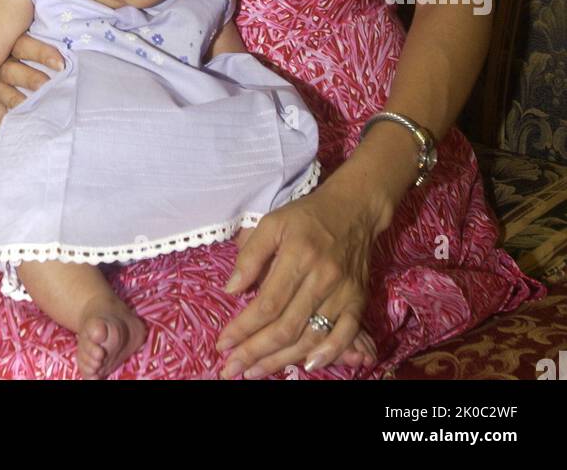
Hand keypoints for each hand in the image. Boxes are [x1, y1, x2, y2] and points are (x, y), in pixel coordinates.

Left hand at [215, 175, 381, 378]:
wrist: (355, 209)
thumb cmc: (307, 216)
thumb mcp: (273, 223)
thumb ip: (250, 255)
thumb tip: (230, 290)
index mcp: (298, 255)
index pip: (267, 303)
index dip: (243, 328)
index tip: (222, 344)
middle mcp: (322, 277)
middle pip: (286, 326)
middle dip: (255, 352)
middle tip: (232, 368)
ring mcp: (342, 292)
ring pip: (310, 337)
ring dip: (282, 359)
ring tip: (255, 372)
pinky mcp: (358, 300)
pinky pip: (345, 334)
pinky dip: (328, 354)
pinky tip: (306, 365)